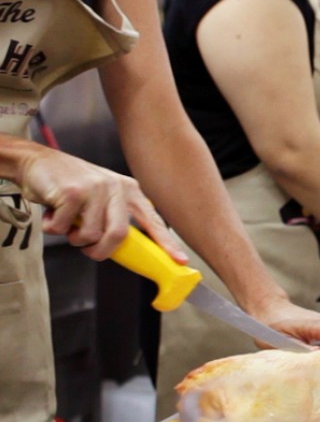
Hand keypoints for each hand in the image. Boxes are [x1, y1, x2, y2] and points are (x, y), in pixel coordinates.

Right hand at [19, 145, 185, 262]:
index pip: (152, 220)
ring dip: (73, 237)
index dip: (166, 242)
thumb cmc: (70, 184)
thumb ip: (113, 217)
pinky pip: (63, 228)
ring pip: (90, 235)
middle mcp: (116, 188)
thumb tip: (120, 247)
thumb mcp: (101, 197)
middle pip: (119, 234)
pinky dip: (53, 227)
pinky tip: (53, 212)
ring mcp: (95, 189)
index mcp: (129, 190)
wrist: (37, 162)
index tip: (179, 259)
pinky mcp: (72, 193)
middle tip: (89, 250)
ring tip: (67, 221)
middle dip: (102, 251)